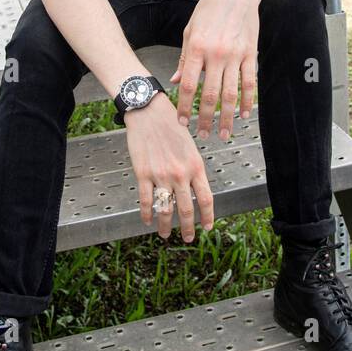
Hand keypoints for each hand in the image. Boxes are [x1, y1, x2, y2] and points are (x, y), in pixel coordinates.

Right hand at [125, 97, 213, 241]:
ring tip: (165, 234)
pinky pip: (146, 201)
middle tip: (188, 238)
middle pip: (187, 209)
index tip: (207, 227)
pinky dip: (146, 214)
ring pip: (165, 209)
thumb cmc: (170, 125)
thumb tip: (194, 189)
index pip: (206, 199)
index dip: (207, 217)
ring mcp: (161, 175)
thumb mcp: (190, 147)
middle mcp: (180, 174)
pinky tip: (146, 220)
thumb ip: (192, 169)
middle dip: (187, 228)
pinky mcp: (143, 174)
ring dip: (166, 226)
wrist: (149, 112)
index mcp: (195, 166)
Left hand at [170, 0, 260, 141]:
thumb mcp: (190, 30)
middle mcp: (216, 55)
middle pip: (210, 95)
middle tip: (203, 135)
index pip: (190, 85)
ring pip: (231, 94)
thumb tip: (178, 81)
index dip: (185, 107)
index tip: (183, 122)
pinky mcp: (251, 54)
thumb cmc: (211, 7)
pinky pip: (249, 83)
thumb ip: (185, 58)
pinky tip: (244, 114)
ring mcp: (236, 56)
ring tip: (224, 133)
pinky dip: (247, 101)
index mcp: (198, 48)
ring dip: (227, 118)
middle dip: (205, 119)